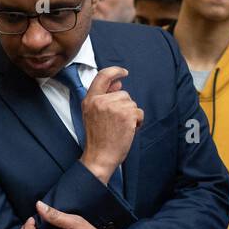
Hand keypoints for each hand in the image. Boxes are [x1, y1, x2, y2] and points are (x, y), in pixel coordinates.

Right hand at [78, 66, 143, 183]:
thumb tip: (119, 84)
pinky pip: (139, 112)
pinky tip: (128, 130)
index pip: (103, 76)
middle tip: (116, 122)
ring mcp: (114, 107)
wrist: (100, 156)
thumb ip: (104, 97)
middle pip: (123, 94)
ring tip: (120, 127)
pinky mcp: (126, 115)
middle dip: (124, 106)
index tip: (123, 72)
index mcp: (90, 100)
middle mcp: (101, 101)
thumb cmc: (97, 138)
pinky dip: (137, 121)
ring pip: (132, 103)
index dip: (115, 71)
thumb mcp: (92, 114)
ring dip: (131, 115)